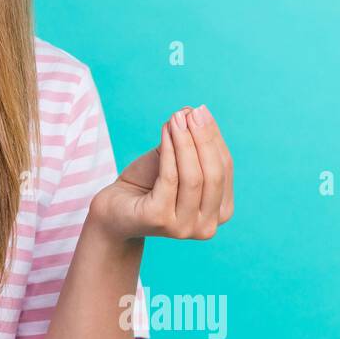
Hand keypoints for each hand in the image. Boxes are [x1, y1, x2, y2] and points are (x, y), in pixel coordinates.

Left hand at [90, 104, 233, 242]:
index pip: (224, 169)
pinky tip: (164, 132)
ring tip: (176, 118)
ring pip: (192, 177)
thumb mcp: (174, 161)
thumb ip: (190, 142)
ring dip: (184, 142)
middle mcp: (207, 226)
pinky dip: (169, 152)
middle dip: (203, 139)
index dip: (214, 138)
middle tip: (192, 112)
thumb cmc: (148, 185)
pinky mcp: (160, 220)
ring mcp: (184, 227)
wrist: (115, 209)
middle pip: (213, 174)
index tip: (201, 110)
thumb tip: (196, 112)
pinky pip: (169, 179)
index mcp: (220, 211)